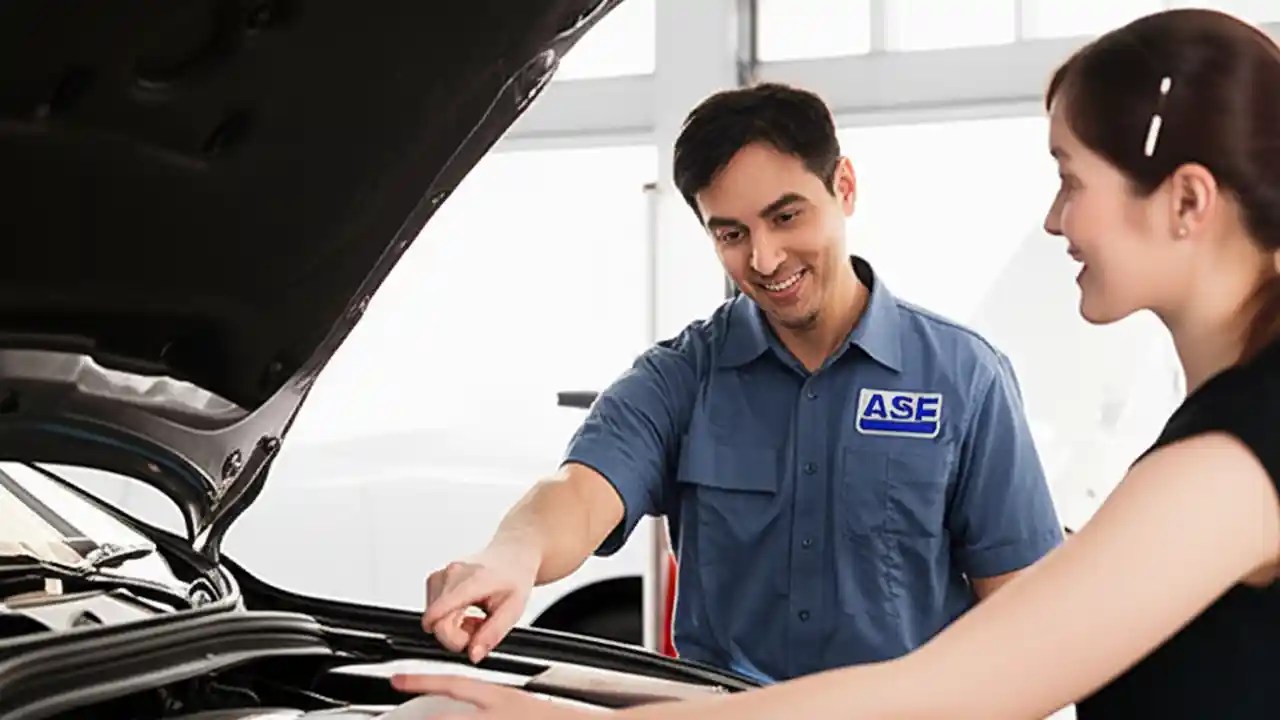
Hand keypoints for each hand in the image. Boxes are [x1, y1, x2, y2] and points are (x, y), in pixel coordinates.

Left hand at [389, 674, 599, 718]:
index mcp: (500, 699)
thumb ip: (493, 705)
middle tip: (395, 716)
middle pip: (448, 716)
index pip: (453, 683)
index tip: (395, 679)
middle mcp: (496, 715)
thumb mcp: (522, 704)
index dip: (421, 680)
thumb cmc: (560, 719)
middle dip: (422, 719)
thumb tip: (470, 705)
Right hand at [422, 544, 539, 662]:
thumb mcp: (514, 609)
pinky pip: (434, 611)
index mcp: (473, 579)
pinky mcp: (435, 579)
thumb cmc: (515, 578)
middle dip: (458, 635)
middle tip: (481, 629)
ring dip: (454, 627)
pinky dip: (448, 618)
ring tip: (476, 618)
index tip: (465, 644)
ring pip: (435, 619)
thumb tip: (473, 655)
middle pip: (438, 622)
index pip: (441, 613)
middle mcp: (452, 573)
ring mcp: (441, 574)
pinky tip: (466, 612)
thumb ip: (493, 633)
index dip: (449, 637)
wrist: (513, 554)